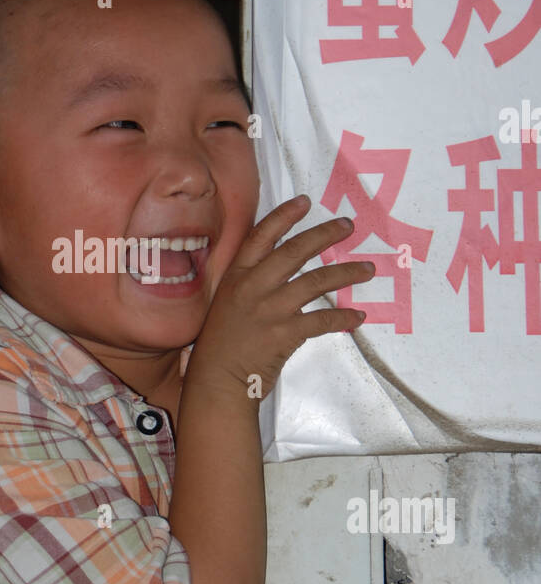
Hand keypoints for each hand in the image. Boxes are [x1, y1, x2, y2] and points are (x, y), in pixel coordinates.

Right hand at [187, 195, 373, 398]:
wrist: (217, 381)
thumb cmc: (220, 345)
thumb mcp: (226, 304)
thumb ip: (248, 285)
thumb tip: (276, 270)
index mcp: (235, 276)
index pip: (262, 235)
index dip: (285, 216)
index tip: (306, 202)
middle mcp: (253, 286)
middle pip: (296, 250)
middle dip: (325, 234)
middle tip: (348, 225)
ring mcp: (271, 309)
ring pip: (316, 281)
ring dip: (346, 273)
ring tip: (367, 269)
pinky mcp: (286, 333)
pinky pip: (323, 320)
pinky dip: (344, 318)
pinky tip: (358, 317)